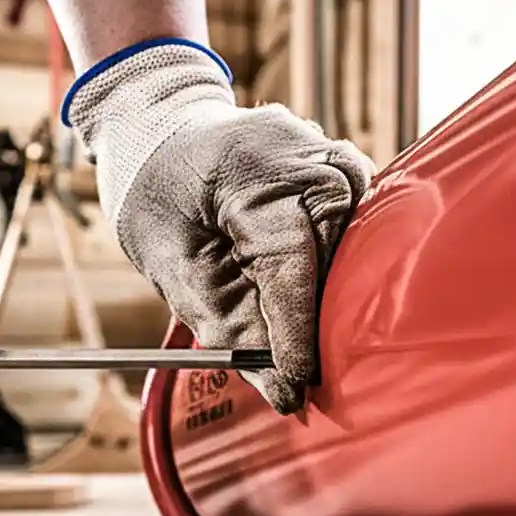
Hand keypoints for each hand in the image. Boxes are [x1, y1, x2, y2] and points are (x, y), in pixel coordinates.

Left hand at [66, 41, 374, 412]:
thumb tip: (283, 388)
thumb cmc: (157, 193)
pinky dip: (338, 272)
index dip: (298, 333)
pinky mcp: (348, 170)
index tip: (296, 385)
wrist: (163, 128)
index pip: (291, 263)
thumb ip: (227, 326)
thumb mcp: (170, 263)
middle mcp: (309, 154)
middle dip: (322, 321)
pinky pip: (356, 233)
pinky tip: (318, 299)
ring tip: (308, 340)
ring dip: (335, 297)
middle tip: (301, 375)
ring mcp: (335, 156)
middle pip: (338, 257)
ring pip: (357, 248)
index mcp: (252, 167)